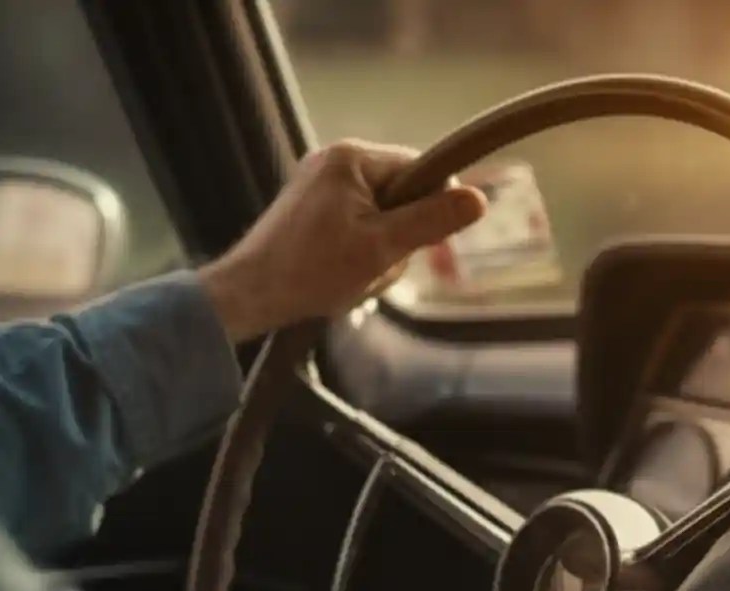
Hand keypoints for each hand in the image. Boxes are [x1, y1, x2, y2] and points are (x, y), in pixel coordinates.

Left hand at [198, 139, 486, 341]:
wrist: (250, 294)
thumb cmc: (314, 270)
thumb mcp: (383, 248)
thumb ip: (432, 220)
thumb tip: (479, 199)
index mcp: (352, 158)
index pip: (421, 168)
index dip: (434, 205)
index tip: (428, 243)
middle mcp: (335, 160)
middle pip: (404, 192)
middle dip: (403, 235)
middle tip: (381, 264)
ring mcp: (321, 183)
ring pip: (384, 213)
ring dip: (384, 249)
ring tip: (358, 273)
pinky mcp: (312, 207)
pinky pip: (360, 223)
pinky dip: (363, 250)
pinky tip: (345, 272)